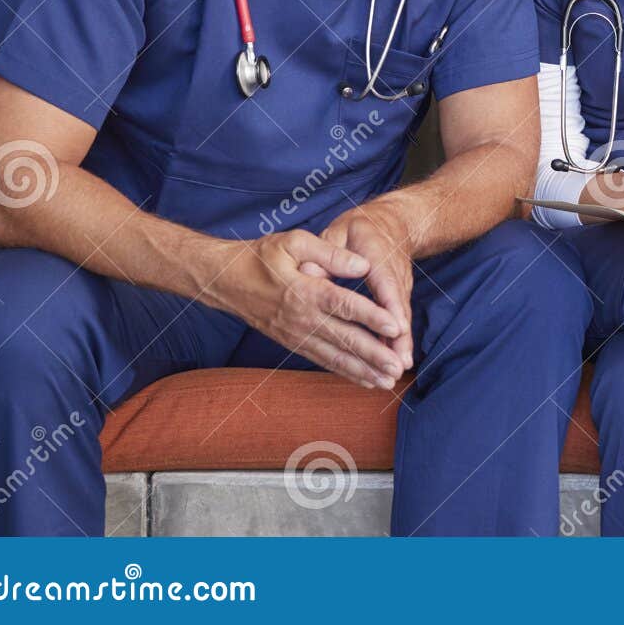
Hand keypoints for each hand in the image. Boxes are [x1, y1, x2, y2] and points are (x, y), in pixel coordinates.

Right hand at [212, 230, 405, 389]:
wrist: (225, 281)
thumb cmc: (262, 256)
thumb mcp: (293, 242)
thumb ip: (330, 253)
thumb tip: (363, 264)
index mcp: (304, 290)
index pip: (343, 304)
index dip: (371, 316)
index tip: (396, 326)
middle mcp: (302, 318)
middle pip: (344, 338)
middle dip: (374, 354)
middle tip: (399, 367)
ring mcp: (297, 335)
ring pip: (335, 356)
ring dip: (363, 370)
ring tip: (389, 382)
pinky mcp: (294, 344)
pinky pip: (323, 361)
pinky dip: (346, 372)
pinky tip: (366, 380)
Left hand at [320, 203, 414, 372]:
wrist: (392, 224)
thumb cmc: (359, 228)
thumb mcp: (339, 231)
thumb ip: (327, 252)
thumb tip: (308, 272)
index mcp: (378, 256)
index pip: (386, 283)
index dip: (390, 307)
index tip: (394, 328)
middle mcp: (393, 276)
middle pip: (397, 310)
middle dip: (398, 340)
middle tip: (397, 366)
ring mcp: (398, 290)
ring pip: (399, 321)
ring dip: (398, 348)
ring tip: (394, 374)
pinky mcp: (396, 300)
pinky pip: (395, 324)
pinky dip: (393, 345)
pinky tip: (387, 367)